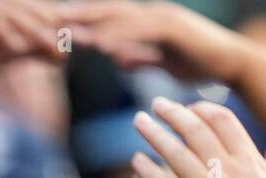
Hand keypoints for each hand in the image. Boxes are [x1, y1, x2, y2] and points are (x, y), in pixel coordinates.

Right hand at [0, 0, 65, 77]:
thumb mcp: (15, 53)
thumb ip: (37, 51)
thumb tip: (63, 57)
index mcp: (19, 6)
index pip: (46, 12)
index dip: (60, 28)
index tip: (70, 45)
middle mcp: (6, 1)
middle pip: (34, 11)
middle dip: (49, 31)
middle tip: (61, 48)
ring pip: (16, 14)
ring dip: (30, 31)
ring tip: (42, 47)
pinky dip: (5, 35)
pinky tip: (15, 49)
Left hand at [62, 1, 253, 84]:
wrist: (230, 63)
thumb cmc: (199, 63)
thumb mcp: (161, 62)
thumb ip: (140, 58)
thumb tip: (119, 59)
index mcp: (148, 22)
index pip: (110, 17)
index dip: (84, 19)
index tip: (57, 23)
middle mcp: (153, 14)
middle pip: (110, 11)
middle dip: (80, 13)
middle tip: (50, 16)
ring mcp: (164, 18)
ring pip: (121, 18)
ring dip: (92, 22)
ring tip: (65, 27)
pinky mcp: (174, 28)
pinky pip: (140, 31)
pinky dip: (118, 36)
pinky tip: (99, 43)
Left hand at [131, 97, 265, 177]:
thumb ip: (253, 166)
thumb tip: (248, 155)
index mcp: (249, 160)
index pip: (224, 121)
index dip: (204, 110)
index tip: (189, 106)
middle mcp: (227, 170)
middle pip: (195, 131)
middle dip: (174, 113)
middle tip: (156, 103)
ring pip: (175, 153)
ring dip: (154, 133)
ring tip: (139, 120)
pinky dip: (147, 171)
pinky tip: (136, 160)